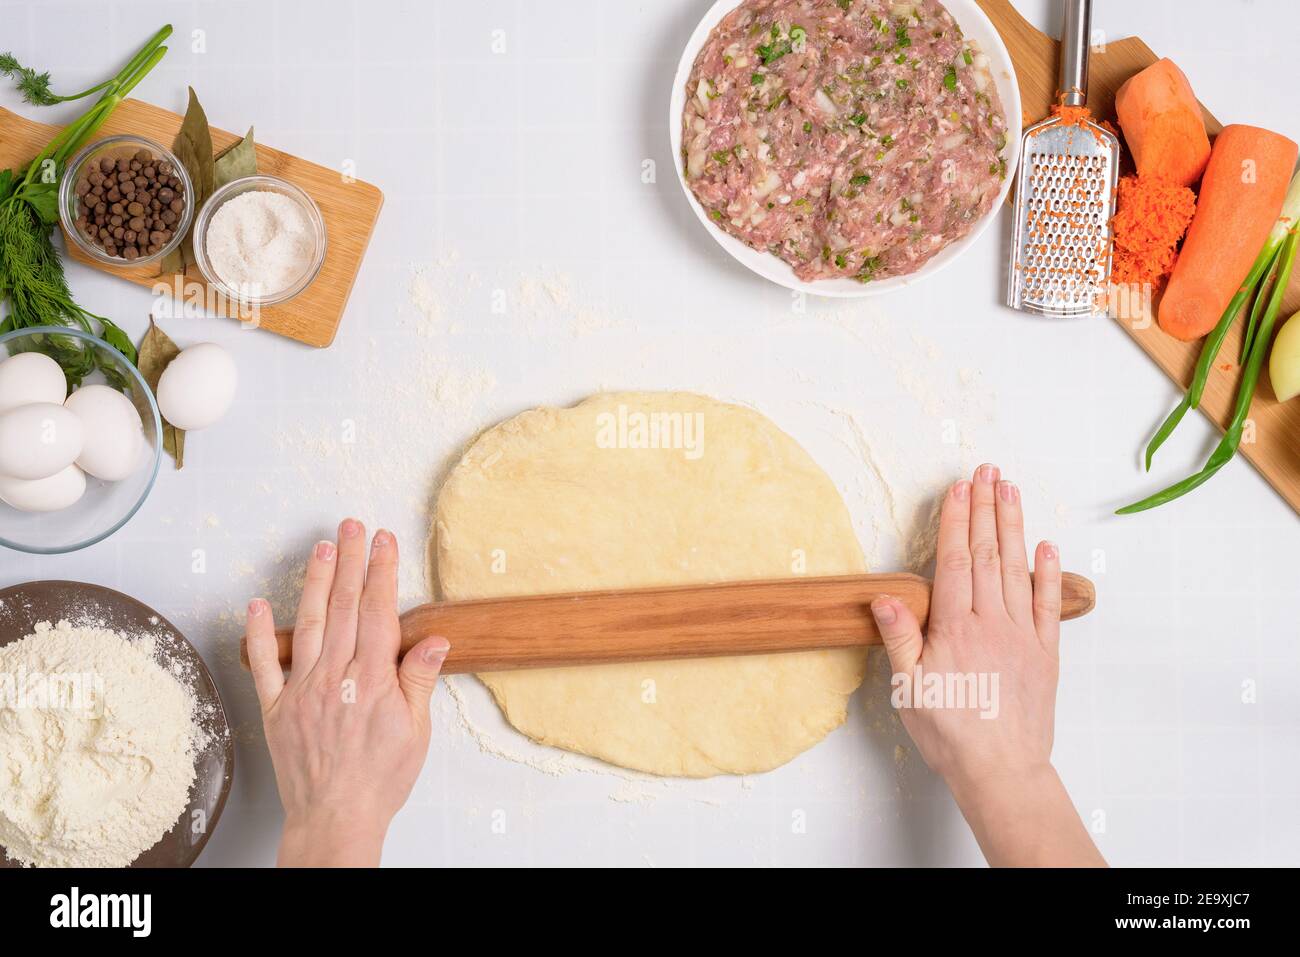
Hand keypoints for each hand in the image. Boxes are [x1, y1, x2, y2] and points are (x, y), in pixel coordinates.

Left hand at [245, 519, 449, 866]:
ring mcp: (302, 691)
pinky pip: (264, 666)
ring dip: (314, 582)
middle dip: (349, 561)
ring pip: (308, 624)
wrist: (337, 819)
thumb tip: (434, 641)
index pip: (378, 612)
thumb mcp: (416, 732)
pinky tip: (257, 604)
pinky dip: (259, 633)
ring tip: (320, 547)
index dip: (381, 572)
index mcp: (373, 681)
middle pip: (343, 607)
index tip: (382, 541)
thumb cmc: (380, 780)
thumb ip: (419, 681)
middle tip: (350, 526)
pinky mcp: (277, 710)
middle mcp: (336, 678)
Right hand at [870, 464, 1103, 866]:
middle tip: (988, 471)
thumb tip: (886, 595)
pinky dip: (1047, 572)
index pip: (955, 561)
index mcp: (955, 628)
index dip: (957, 521)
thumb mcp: (908, 688)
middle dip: (986, 508)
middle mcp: (992, 623)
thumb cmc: (950, 734)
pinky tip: (1045, 546)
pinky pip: (1048, 604)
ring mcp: (1023, 635)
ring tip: (1011, 491)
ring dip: (1013, 527)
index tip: (959, 488)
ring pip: (1018, 569)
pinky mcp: (1045, 653)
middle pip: (988, 554)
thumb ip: (900, 638)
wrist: (1002, 771)